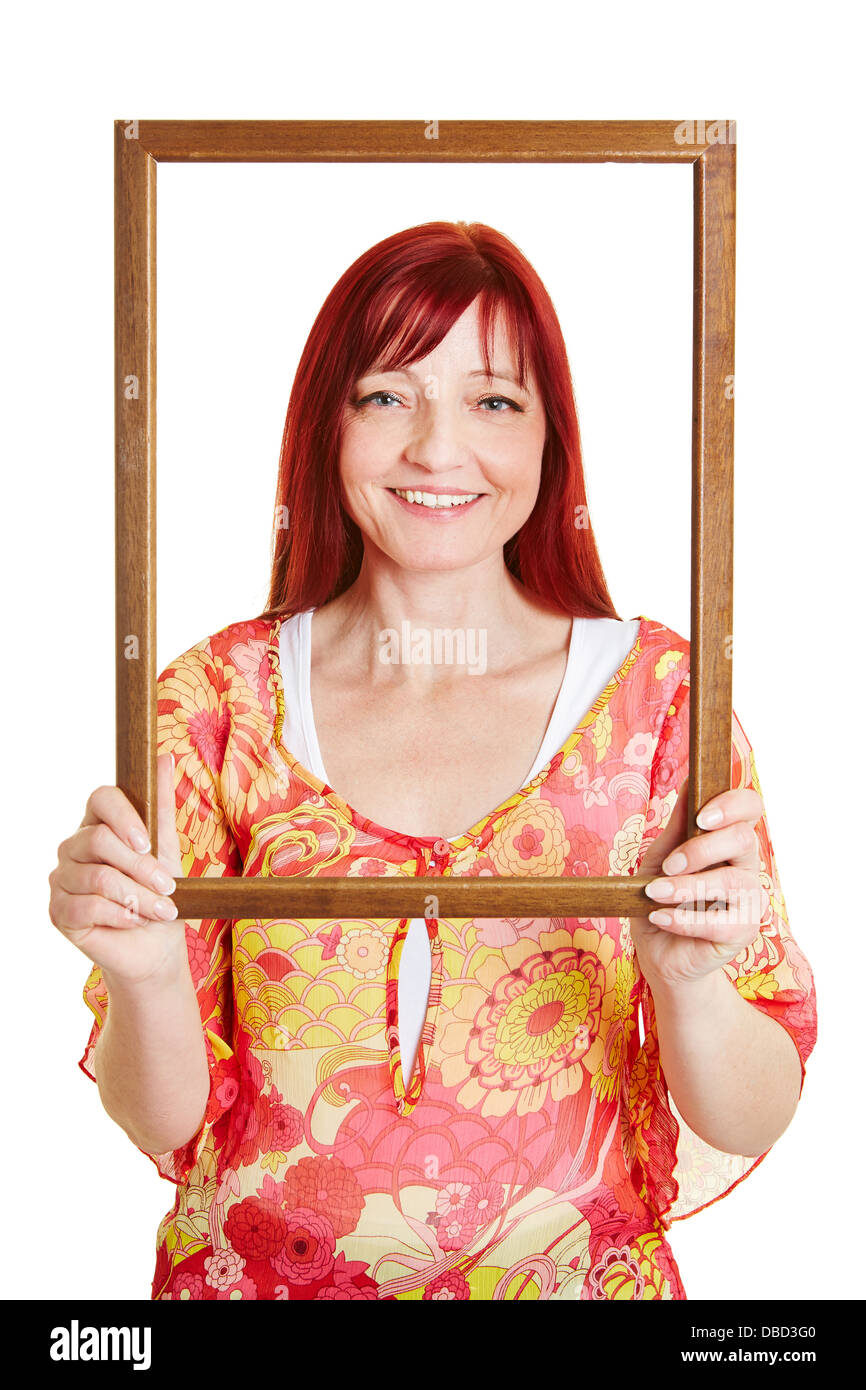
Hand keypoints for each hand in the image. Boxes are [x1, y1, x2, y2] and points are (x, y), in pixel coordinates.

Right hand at [48, 753, 185, 985]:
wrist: (155, 945)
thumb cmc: (160, 894)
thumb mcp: (167, 849)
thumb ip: (161, 806)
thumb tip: (164, 758)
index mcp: (99, 824)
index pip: (100, 798)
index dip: (124, 817)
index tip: (148, 842)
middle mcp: (74, 847)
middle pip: (99, 839)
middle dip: (140, 866)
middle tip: (168, 887)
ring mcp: (62, 879)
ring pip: (99, 878)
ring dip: (138, 897)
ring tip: (161, 910)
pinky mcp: (58, 911)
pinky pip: (86, 906)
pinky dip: (119, 915)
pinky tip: (134, 920)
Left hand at [631, 775, 770, 988]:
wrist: (659, 951)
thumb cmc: (661, 898)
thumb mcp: (661, 857)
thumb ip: (677, 826)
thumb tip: (688, 783)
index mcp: (730, 842)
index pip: (750, 808)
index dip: (731, 804)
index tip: (701, 815)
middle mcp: (747, 868)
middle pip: (744, 839)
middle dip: (702, 848)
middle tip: (669, 865)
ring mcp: (750, 901)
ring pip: (730, 881)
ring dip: (685, 887)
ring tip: (653, 893)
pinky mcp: (742, 933)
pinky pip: (718, 921)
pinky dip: (683, 918)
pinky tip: (660, 917)